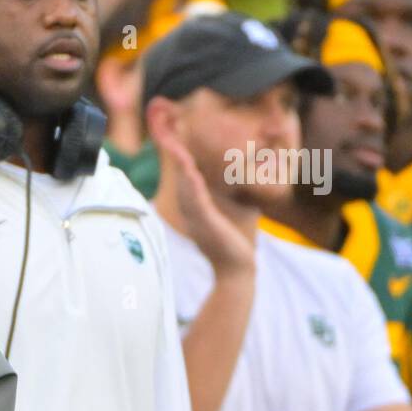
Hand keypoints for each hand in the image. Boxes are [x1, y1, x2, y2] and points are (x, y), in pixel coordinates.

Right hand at [155, 132, 254, 274]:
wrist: (236, 269)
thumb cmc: (234, 243)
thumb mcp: (231, 214)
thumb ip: (232, 196)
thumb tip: (242, 177)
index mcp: (195, 209)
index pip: (186, 180)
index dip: (181, 162)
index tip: (176, 144)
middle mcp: (192, 213)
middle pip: (180, 181)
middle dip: (175, 160)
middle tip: (169, 141)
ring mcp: (196, 219)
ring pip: (185, 189)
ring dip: (181, 169)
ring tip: (177, 150)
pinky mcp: (205, 224)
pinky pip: (196, 202)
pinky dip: (192, 186)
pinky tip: (191, 172)